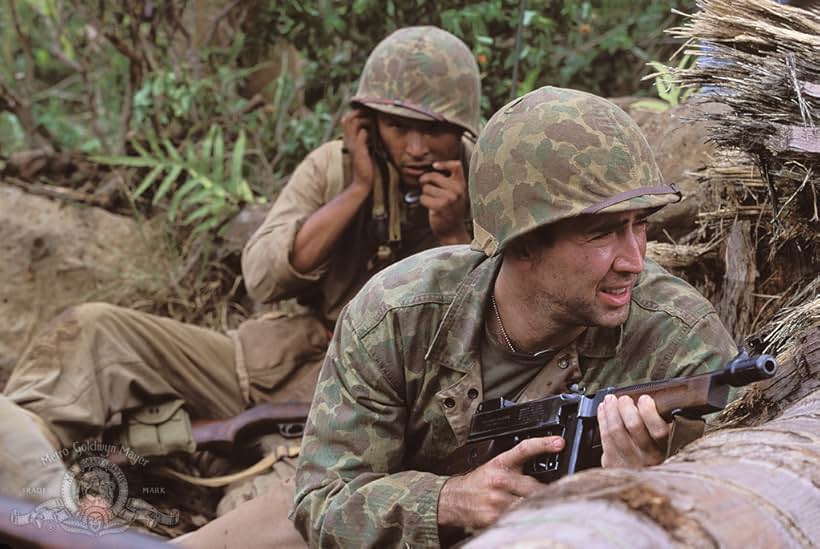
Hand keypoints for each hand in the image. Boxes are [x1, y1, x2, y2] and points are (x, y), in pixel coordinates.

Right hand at [341, 109, 375, 191]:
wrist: (362, 181)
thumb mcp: (364, 149)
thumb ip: (364, 139)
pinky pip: (362, 134)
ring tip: (372, 122)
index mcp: (349, 139)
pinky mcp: (359, 150)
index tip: (367, 113)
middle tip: (370, 114)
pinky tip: (372, 134)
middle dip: (360, 113)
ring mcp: (353, 145)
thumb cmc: (365, 166)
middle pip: (348, 118)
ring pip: (354, 123)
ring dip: (364, 120)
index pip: (347, 119)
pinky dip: (368, 131)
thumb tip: (368, 130)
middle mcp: (349, 140)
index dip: (355, 113)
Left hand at [419, 160, 469, 244]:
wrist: (453, 231)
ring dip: (425, 194)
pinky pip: (423, 198)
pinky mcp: (439, 206)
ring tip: (432, 200)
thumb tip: (434, 169)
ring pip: (426, 188)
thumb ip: (451, 182)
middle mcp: (457, 190)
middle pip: (433, 176)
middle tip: (425, 185)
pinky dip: (423, 202)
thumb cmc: (452, 212)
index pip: (456, 166)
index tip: (435, 166)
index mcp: (462, 185)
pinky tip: (430, 207)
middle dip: (426, 181)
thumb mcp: (457, 195)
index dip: (443, 163)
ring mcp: (449, 198)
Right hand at [438, 436, 563, 529]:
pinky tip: (523, 517)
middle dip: (546, 492)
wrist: (452, 499)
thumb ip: (517, 467)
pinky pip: (518, 518)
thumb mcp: (494, 466)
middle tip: (557, 495)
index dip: (542, 444)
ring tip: (540, 508)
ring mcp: (496, 499)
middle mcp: (499, 480)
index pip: (524, 449)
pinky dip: (524, 518)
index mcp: (501, 463)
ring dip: (537, 507)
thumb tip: (546, 472)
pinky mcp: (494, 517)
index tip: (559, 442)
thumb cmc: (477, 483)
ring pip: (529, 504)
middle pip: (535, 486)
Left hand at [598, 394, 670, 468]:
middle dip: (626, 407)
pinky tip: (603, 410)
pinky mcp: (613, 463)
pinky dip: (602, 419)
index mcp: (666, 449)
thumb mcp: (668, 443)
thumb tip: (648, 399)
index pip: (658, 430)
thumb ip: (662, 424)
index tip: (644, 399)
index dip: (649, 411)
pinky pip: (604, 437)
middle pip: (633, 426)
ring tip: (611, 400)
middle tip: (624, 399)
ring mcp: (629, 462)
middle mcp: (648, 457)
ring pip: (615, 430)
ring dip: (611, 410)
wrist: (642, 483)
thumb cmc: (655, 455)